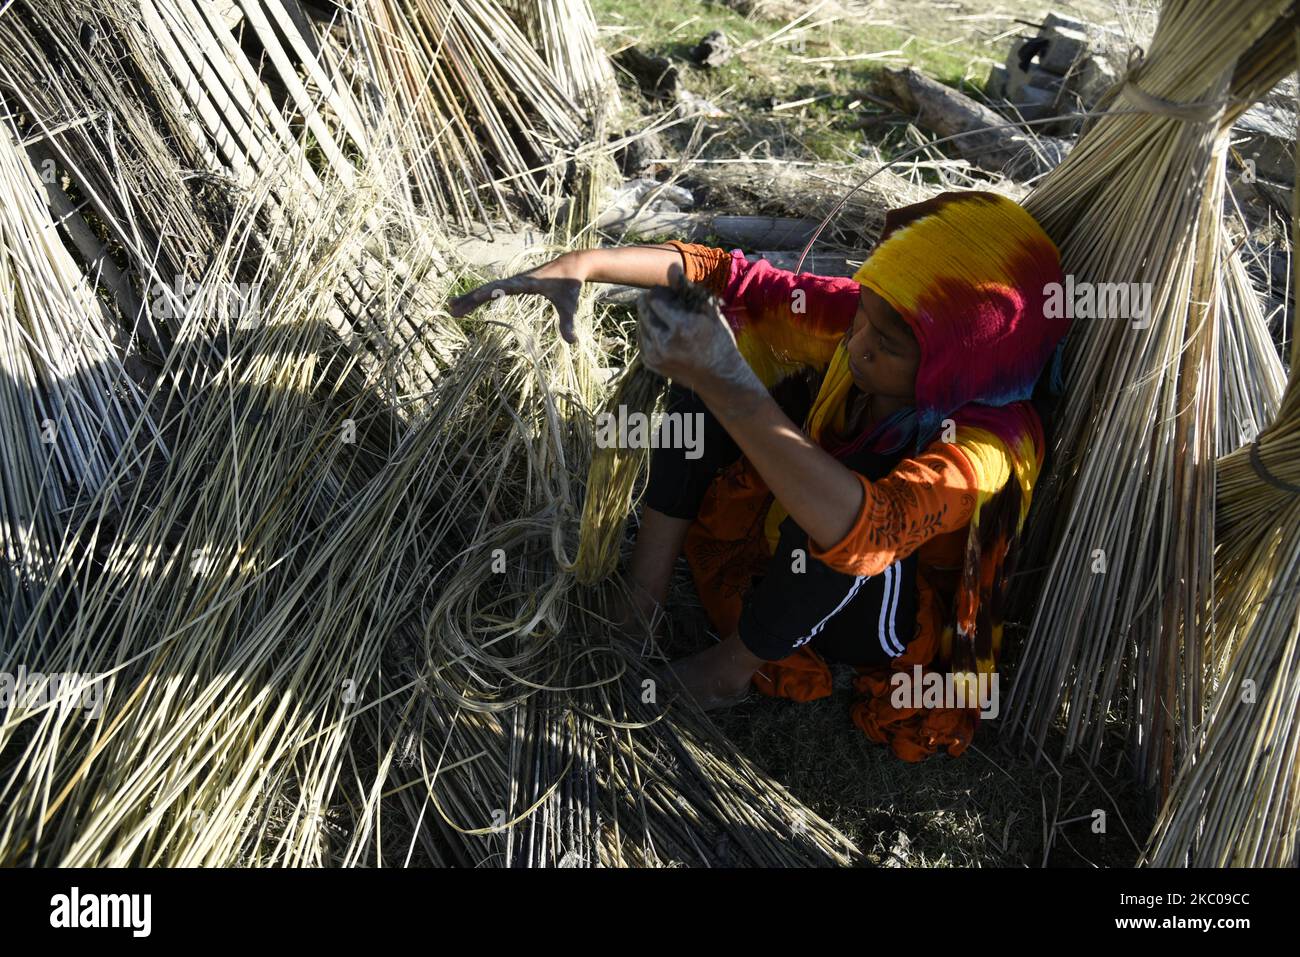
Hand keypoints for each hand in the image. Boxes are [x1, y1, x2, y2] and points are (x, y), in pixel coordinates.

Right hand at [447, 252, 586, 342]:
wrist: (570, 265)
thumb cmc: (570, 285)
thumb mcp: (570, 305)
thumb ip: (569, 323)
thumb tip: (572, 342)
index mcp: (528, 282)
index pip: (505, 288)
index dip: (490, 293)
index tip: (475, 297)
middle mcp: (516, 280)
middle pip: (488, 289)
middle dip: (470, 300)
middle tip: (453, 311)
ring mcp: (512, 281)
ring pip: (486, 289)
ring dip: (469, 299)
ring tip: (451, 309)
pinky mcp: (512, 284)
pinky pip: (491, 290)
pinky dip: (477, 296)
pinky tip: (465, 303)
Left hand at [635, 274, 764, 400]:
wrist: (719, 378)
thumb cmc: (718, 341)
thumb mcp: (708, 313)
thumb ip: (687, 290)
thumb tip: (671, 267)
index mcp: (681, 328)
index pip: (654, 299)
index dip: (661, 293)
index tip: (670, 294)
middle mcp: (664, 343)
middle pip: (643, 309)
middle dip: (653, 302)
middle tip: (668, 305)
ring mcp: (655, 356)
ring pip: (640, 323)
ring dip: (650, 316)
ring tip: (668, 320)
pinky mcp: (650, 364)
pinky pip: (641, 338)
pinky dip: (649, 331)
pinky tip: (664, 332)